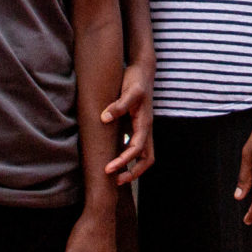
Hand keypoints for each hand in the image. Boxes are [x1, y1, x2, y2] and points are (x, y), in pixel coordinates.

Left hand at [101, 58, 155, 183]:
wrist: (142, 70)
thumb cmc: (136, 80)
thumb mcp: (130, 90)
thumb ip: (119, 104)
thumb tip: (104, 118)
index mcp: (145, 123)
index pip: (137, 149)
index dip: (124, 161)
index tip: (108, 169)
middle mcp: (146, 129)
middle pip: (147, 159)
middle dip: (133, 172)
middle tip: (115, 181)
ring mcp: (142, 128)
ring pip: (143, 155)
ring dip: (132, 167)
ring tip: (115, 175)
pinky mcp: (136, 126)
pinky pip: (135, 146)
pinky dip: (127, 156)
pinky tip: (113, 157)